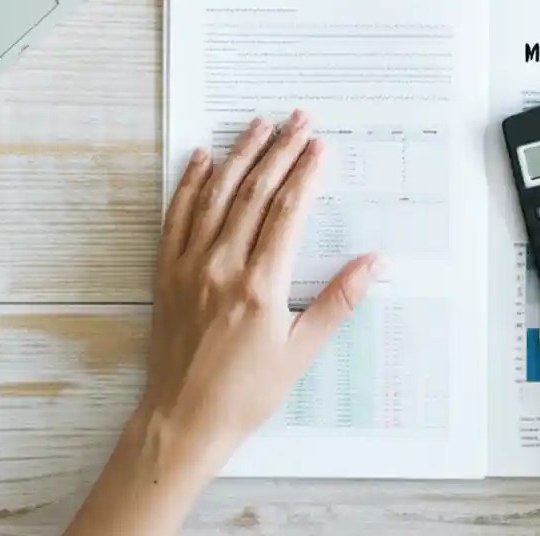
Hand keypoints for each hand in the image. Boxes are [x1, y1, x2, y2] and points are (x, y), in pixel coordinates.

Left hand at [65, 111, 380, 535]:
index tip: (317, 146)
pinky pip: (177, 217)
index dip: (304, 174)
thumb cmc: (246, 392)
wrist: (184, 419)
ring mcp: (189, 267)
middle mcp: (222, 266)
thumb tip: (373, 263)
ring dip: (238, 156)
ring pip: (215, 196)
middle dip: (278, 151)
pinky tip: (201, 160)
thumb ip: (337, 302)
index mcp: (260, 285)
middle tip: (296, 120)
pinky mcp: (166, 274)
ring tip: (257, 125)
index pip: (287, 212)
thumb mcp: (301, 352)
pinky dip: (190, 184)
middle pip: (254, 193)